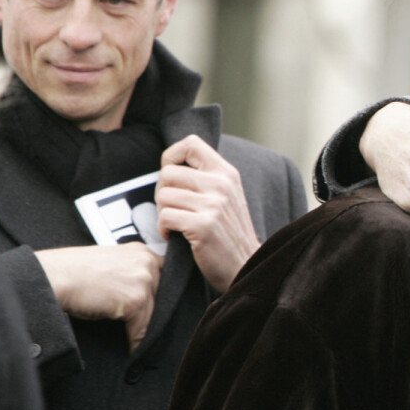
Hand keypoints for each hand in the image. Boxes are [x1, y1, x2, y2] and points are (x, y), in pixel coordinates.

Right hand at [37, 243, 163, 352]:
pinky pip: (142, 327)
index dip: (155, 294)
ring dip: (144, 327)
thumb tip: (138, 290)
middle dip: (152, 310)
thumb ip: (128, 270)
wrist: (53, 277)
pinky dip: (135, 340)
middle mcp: (146, 262)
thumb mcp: (109, 262)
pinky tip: (130, 347)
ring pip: (153, 312)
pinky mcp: (135, 300)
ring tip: (136, 339)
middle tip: (144, 325)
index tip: (153, 308)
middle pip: (160, 294)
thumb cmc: (72, 271)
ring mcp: (143, 281)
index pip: (161, 275)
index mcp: (140, 251)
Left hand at [157, 134, 260, 292]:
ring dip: (163, 212)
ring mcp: (214, 205)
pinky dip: (163, 229)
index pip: (191, 144)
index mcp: (227, 173)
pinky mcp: (203, 226)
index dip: (172, 156)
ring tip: (176, 223)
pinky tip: (174, 235)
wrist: (246, 265)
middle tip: (173, 208)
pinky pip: (165, 217)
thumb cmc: (229, 232)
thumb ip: (206, 177)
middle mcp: (221, 184)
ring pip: (163, 195)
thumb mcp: (227, 196)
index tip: (172, 176)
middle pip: (168, 173)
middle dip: (163, 192)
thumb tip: (171, 165)